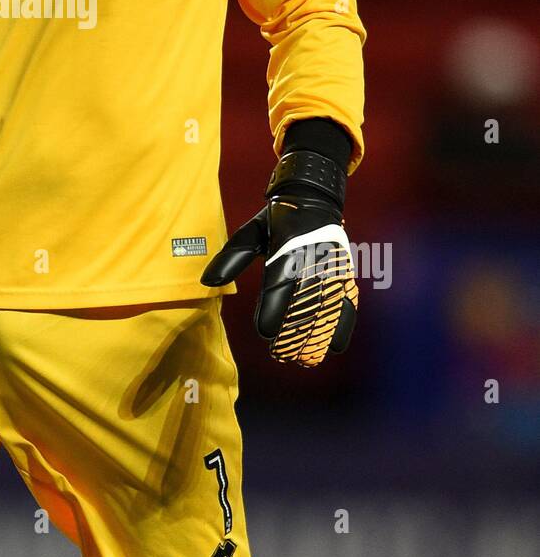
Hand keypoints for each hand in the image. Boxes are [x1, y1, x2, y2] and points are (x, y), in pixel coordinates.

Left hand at [200, 149, 357, 366]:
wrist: (315, 198)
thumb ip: (231, 257)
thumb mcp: (250, 232)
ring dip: (316, 335)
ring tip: (303, 358)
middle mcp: (313, 260)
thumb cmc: (277, 220)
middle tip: (279, 353)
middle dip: (293, 332)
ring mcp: (332, 268)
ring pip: (327, 308)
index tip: (264, 332)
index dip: (272, 310)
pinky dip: (343, 326)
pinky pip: (348, 303)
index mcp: (287, 248)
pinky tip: (334, 347)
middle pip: (305, 302)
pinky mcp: (345, 274)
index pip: (280, 284)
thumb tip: (208, 281)